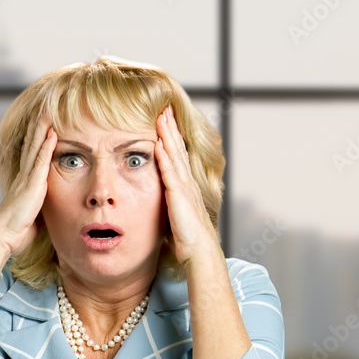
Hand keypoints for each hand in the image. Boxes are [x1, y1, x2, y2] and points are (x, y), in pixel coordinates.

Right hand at [0, 105, 56, 256]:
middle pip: (32, 144)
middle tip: (44, 106)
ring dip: (42, 129)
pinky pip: (41, 162)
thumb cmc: (16, 231)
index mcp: (25, 182)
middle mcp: (24, 176)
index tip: (44, 122)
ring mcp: (27, 179)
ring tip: (47, 110)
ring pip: (35, 147)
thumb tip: (47, 211)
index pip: (33, 154)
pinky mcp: (31, 186)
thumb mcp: (33, 217)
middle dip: (39, 125)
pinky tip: (52, 134)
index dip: (38, 137)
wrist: (1, 238)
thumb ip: (40, 208)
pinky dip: (46, 147)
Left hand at [154, 103, 218, 264]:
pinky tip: (159, 144)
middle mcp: (187, 182)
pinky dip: (165, 158)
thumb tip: (164, 197)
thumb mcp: (177, 214)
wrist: (200, 251)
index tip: (165, 119)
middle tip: (164, 107)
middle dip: (170, 127)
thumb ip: (171, 201)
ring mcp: (184, 188)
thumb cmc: (188, 238)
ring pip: (175, 155)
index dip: (171, 136)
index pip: (177, 155)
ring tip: (162, 116)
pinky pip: (170, 173)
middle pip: (178, 148)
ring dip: (168, 135)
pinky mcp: (179, 197)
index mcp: (185, 185)